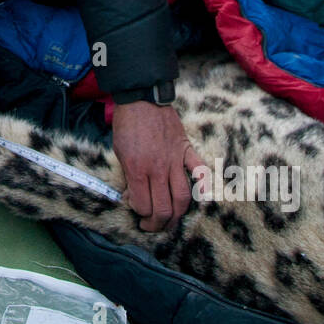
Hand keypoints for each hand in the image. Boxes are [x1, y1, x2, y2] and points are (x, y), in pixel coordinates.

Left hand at [111, 101, 205, 231]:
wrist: (141, 98)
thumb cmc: (126, 124)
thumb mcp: (119, 152)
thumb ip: (127, 176)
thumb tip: (132, 196)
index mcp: (137, 169)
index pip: (143, 205)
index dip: (139, 213)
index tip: (136, 210)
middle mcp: (157, 168)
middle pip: (163, 208)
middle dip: (157, 224)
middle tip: (151, 226)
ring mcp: (174, 160)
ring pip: (183, 197)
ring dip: (177, 215)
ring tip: (170, 220)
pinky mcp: (186, 150)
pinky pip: (200, 171)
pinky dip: (204, 186)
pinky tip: (203, 198)